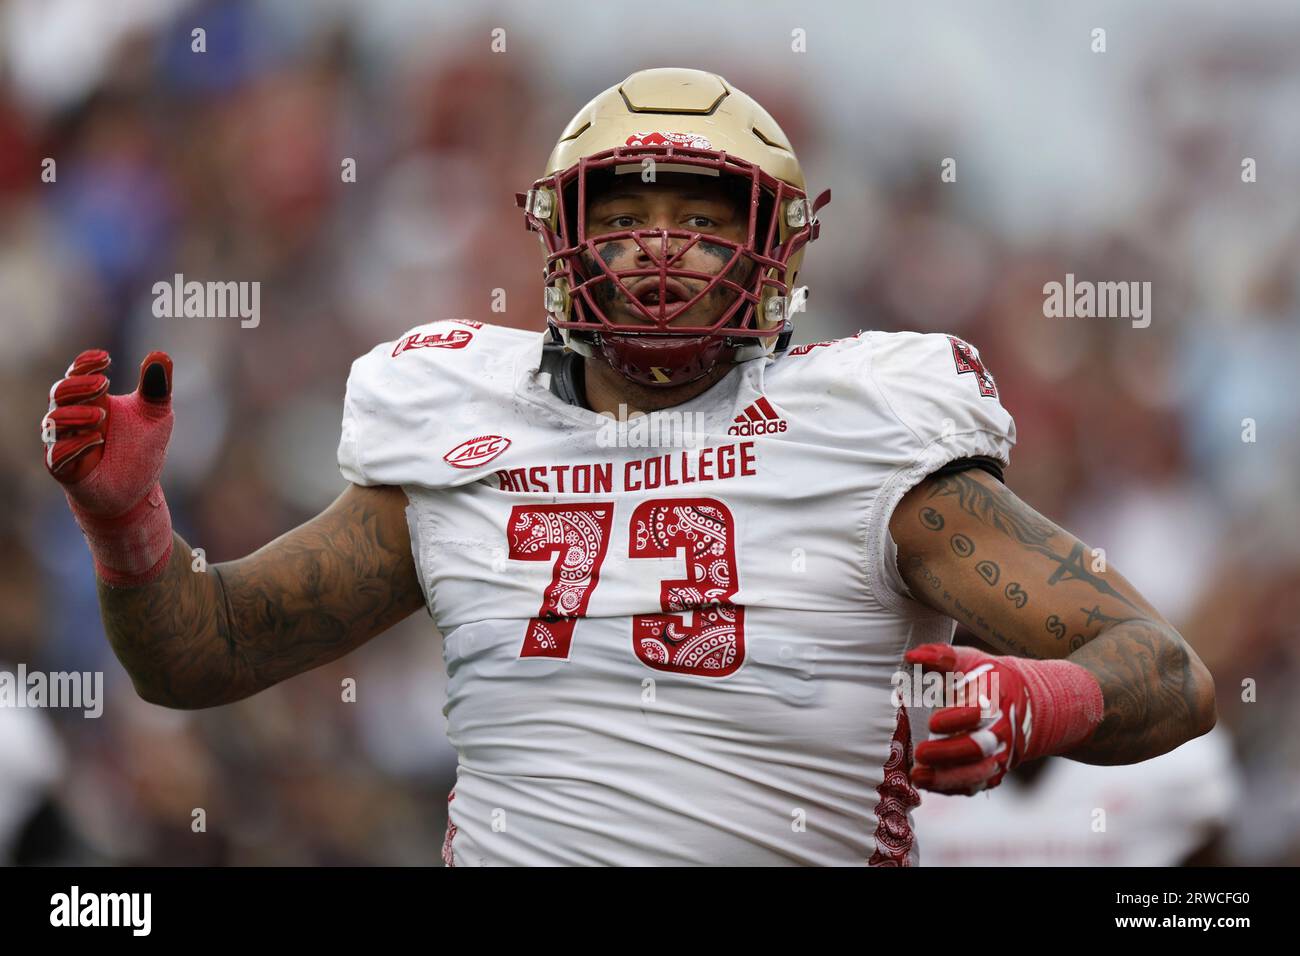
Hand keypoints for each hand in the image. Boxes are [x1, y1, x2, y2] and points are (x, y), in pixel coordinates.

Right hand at [42, 349, 175, 584]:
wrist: (136, 492)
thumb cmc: (141, 450)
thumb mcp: (156, 416)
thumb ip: (157, 387)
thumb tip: (161, 355)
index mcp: (92, 400)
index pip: (78, 374)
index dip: (86, 364)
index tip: (106, 358)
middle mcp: (73, 419)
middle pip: (59, 393)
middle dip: (78, 385)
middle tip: (104, 383)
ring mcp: (65, 444)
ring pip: (53, 422)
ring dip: (75, 415)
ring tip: (101, 415)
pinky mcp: (65, 470)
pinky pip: (58, 455)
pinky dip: (76, 446)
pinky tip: (98, 441)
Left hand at [905, 642, 1103, 795]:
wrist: (1027, 705)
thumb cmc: (988, 679)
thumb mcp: (970, 661)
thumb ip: (942, 656)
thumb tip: (912, 655)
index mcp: (996, 699)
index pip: (979, 713)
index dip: (957, 719)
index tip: (933, 722)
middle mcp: (1001, 731)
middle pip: (978, 748)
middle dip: (948, 753)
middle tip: (920, 753)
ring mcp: (999, 754)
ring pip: (977, 773)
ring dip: (947, 778)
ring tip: (918, 776)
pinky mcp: (994, 771)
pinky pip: (975, 785)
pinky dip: (952, 788)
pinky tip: (928, 784)